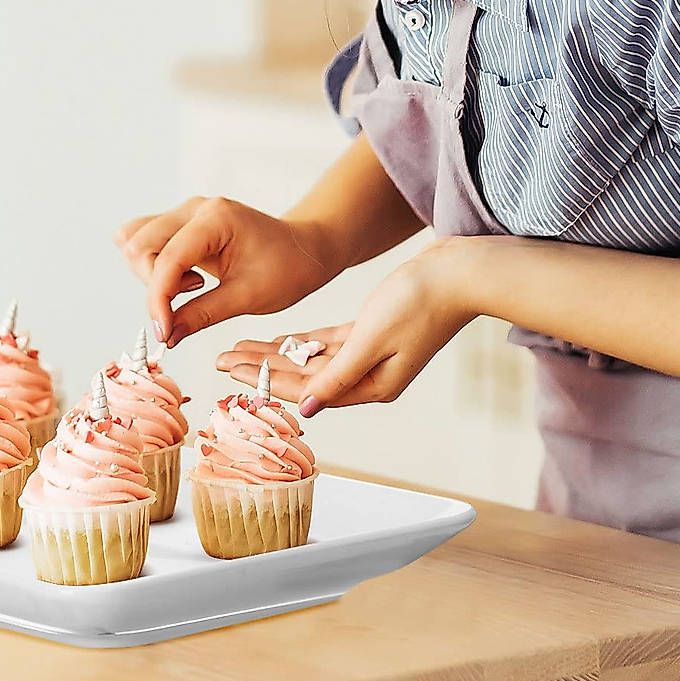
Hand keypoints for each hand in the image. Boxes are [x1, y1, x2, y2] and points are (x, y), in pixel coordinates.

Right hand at [113, 196, 342, 347]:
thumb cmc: (286, 268)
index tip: (164, 333)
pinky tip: (186, 280)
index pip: (167, 259)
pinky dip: (155, 267)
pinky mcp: (183, 224)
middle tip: (186, 305)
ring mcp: (187, 213)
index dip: (159, 300)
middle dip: (154, 285)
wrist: (304, 250)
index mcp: (216, 218)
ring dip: (152, 274)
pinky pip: (148, 242)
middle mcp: (195, 208)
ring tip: (192, 288)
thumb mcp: (248, 297)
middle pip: (140, 245)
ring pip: (137, 242)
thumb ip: (202, 314)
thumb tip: (166, 336)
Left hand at [214, 237, 478, 414]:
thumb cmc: (420, 302)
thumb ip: (340, 374)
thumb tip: (308, 406)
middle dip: (260, 370)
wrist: (459, 274)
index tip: (230, 372)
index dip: (265, 381)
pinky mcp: (373, 334)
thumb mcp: (373, 338)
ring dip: (276, 355)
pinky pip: (329, 345)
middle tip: (220, 362)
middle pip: (303, 377)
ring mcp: (372, 356)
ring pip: (312, 361)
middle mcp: (370, 377)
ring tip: (238, 351)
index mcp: (373, 385)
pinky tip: (278, 341)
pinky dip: (303, 343)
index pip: (306, 388)